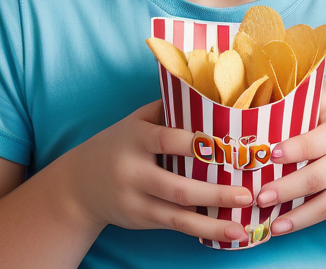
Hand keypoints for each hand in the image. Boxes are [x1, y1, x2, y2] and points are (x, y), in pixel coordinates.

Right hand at [57, 100, 251, 242]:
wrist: (79, 185)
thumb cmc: (119, 144)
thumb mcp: (135, 121)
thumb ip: (167, 109)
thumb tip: (208, 92)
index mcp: (135, 139)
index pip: (166, 140)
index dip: (194, 143)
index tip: (225, 147)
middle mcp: (134, 172)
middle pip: (177, 187)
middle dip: (214, 193)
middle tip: (246, 192)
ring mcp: (136, 201)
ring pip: (177, 215)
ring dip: (212, 223)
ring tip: (241, 228)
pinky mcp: (140, 221)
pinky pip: (174, 225)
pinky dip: (200, 230)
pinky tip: (224, 232)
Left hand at [254, 83, 325, 235]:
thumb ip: (314, 91)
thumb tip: (280, 71)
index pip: (316, 138)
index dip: (294, 148)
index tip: (271, 154)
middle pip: (317, 173)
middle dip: (287, 186)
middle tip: (258, 194)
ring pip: (324, 197)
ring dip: (294, 210)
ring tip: (267, 217)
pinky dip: (305, 219)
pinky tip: (282, 227)